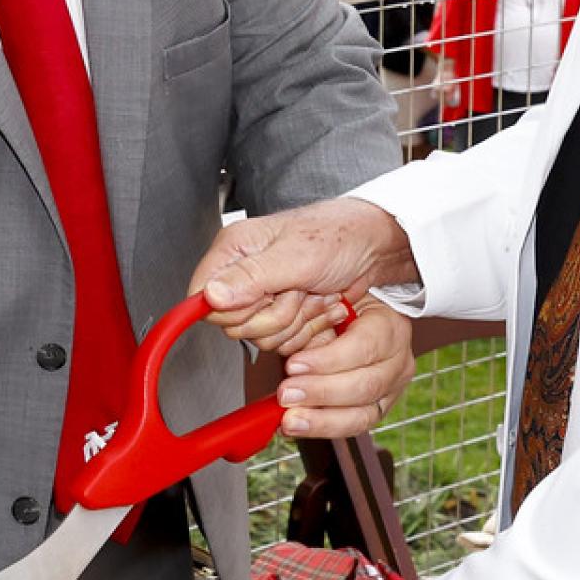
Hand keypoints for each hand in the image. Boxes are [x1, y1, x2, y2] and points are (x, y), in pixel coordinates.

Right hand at [192, 199, 419, 355]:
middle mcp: (243, 275)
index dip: (235, 308)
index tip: (265, 295)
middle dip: (277, 315)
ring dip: (298, 321)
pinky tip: (322, 303)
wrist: (376, 247)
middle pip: (235, 325)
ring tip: (315, 292)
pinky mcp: (284, 315)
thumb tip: (210, 295)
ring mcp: (264, 297)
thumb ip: (251, 277)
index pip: (204, 299)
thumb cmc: (340, 236)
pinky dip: (310, 328)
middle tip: (300, 289)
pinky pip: (285, 343)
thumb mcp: (296, 256)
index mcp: (234, 250)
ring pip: (261, 338)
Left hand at [276, 295, 413, 438]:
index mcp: (390, 326)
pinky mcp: (379, 409)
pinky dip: (322, 428)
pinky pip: (353, 426)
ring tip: (290, 421)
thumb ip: (316, 328)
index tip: (293, 365)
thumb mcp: (330, 305)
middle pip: (365, 386)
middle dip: (321, 393)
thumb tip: (292, 360)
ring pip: (363, 415)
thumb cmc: (343, 308)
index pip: (363, 347)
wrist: (360, 320)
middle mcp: (398, 361)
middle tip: (287, 395)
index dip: (327, 360)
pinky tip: (297, 427)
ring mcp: (392, 390)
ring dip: (321, 421)